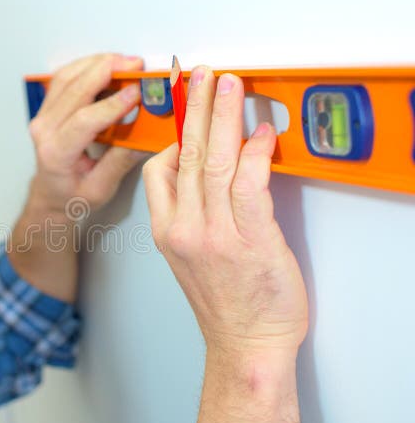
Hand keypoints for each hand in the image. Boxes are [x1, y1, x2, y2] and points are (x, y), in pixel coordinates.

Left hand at [27, 53, 146, 218]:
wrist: (50, 195)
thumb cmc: (72, 195)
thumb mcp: (101, 188)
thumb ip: (122, 160)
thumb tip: (147, 136)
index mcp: (57, 154)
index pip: (84, 121)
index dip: (113, 103)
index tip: (137, 92)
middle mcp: (45, 131)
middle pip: (74, 89)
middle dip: (107, 71)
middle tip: (135, 65)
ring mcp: (43, 116)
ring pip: (67, 77)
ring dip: (97, 63)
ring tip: (125, 62)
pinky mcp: (47, 107)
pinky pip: (64, 78)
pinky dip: (87, 66)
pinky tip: (107, 65)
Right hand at [142, 67, 307, 353]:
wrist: (245, 346)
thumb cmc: (224, 306)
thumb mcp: (189, 260)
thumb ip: (191, 216)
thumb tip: (210, 176)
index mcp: (167, 232)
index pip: (159, 172)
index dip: (173, 136)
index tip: (183, 110)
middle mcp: (185, 228)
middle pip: (187, 155)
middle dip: (195, 108)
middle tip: (202, 76)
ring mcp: (216, 234)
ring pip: (215, 162)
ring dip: (222, 117)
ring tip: (228, 86)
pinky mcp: (251, 240)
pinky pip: (249, 185)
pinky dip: (256, 154)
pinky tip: (261, 134)